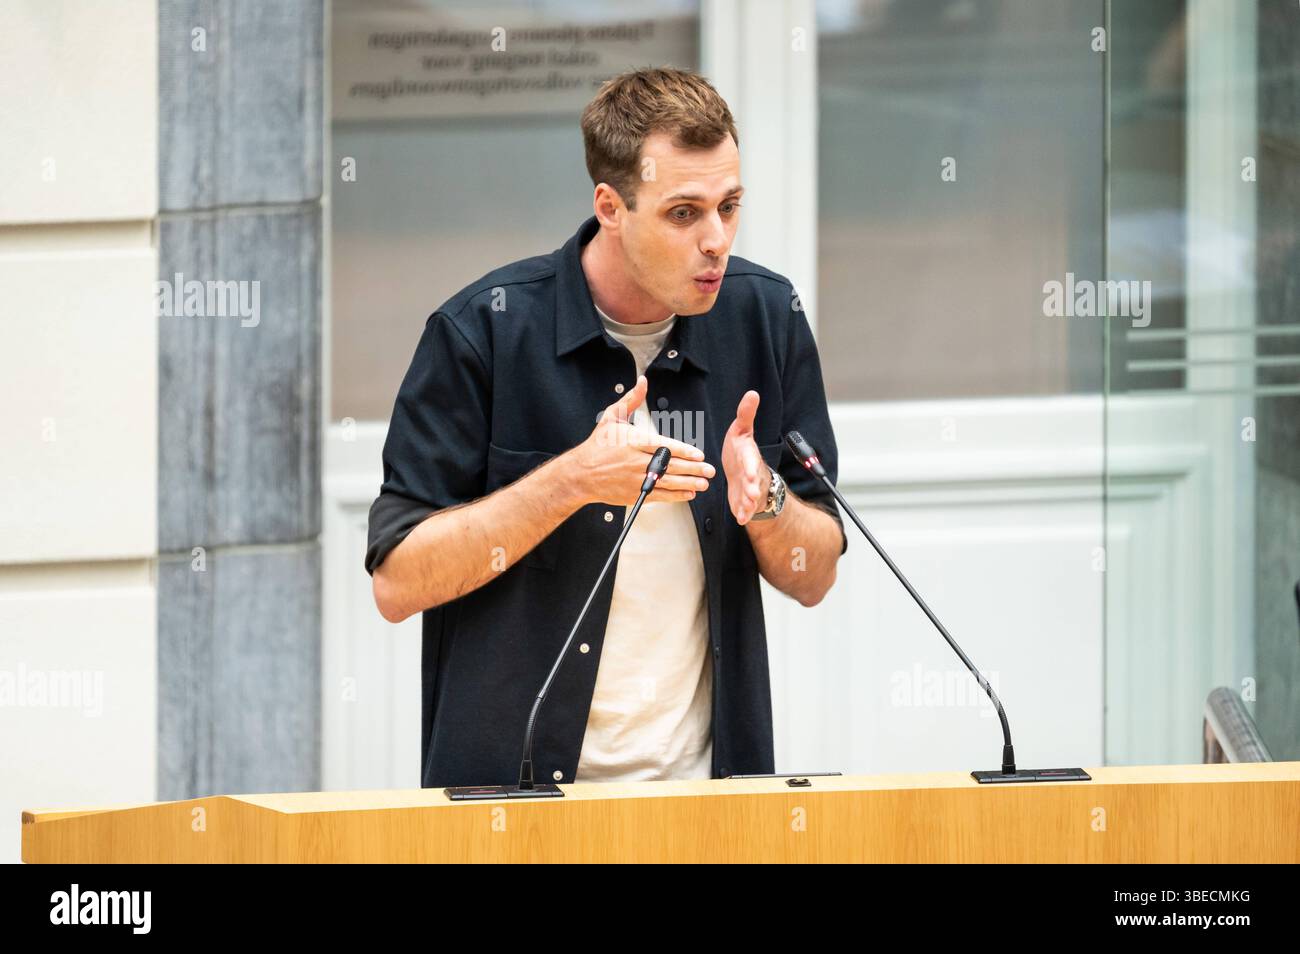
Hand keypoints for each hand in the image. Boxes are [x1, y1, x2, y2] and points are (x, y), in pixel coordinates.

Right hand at [565, 375, 714, 505]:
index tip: (698, 454)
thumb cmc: (597, 446)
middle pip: (668, 465)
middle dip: (692, 468)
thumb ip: (631, 400)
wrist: (580, 474)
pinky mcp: (634, 493)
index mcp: (633, 441)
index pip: (662, 446)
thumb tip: (642, 382)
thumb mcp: (611, 418)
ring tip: (703, 482)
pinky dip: (675, 495)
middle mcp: (635, 461)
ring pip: (666, 482)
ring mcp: (635, 479)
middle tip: (708, 469)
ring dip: (687, 483)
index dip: (682, 451)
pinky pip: (658, 495)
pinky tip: (688, 493)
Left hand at [721, 390, 770, 524]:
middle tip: (753, 494)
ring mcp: (749, 487)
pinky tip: (740, 519)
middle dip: (754, 488)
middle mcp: (752, 472)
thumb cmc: (740, 448)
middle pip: (754, 481)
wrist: (743, 470)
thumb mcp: (741, 429)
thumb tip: (752, 393)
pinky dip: (743, 514)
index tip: (751, 472)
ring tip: (746, 509)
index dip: (751, 466)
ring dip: (749, 503)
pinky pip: (745, 508)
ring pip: (751, 497)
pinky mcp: (743, 499)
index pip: (751, 460)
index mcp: (748, 455)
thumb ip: (746, 414)